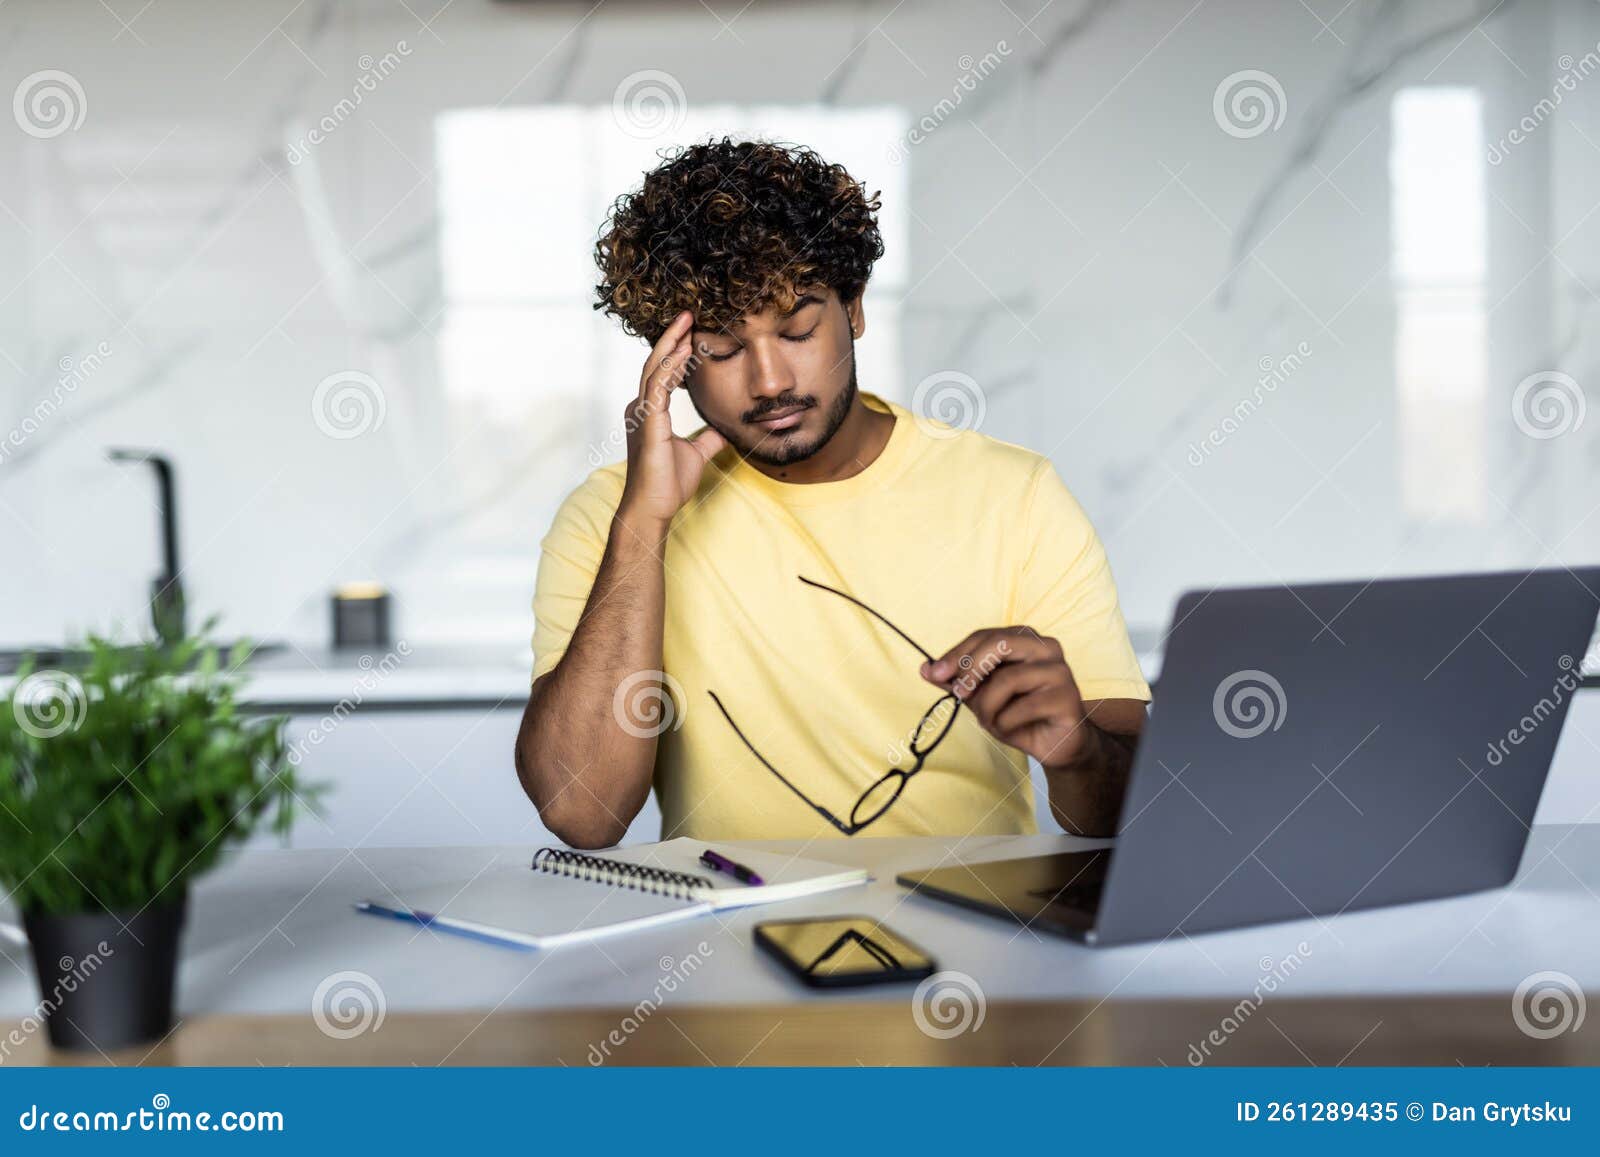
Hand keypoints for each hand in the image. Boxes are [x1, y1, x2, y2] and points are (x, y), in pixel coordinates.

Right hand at [618, 310, 727, 528]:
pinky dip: (670, 368)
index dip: (676, 352)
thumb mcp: (697, 454)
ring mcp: (642, 414)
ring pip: (654, 369)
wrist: (654, 508)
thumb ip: (709, 437)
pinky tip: (683, 352)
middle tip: (688, 315)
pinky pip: (657, 387)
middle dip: (672, 338)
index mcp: (650, 412)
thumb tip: (726, 427)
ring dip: (671, 345)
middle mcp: (641, 408)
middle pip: (656, 364)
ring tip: (686, 323)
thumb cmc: (668, 484)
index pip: (663, 374)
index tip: (692, 334)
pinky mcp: (647, 422)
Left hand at [920, 627, 1090, 768]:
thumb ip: (958, 681)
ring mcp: (1060, 671)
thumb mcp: (982, 697)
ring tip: (988, 721)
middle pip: (1000, 643)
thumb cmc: (1019, 715)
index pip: (985, 636)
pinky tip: (1008, 728)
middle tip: (959, 694)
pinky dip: (1006, 722)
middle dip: (971, 669)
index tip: (934, 673)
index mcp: (1025, 639)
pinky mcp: (1068, 697)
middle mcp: (1046, 647)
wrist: (1055, 745)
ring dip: (988, 705)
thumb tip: (925, 668)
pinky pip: (1023, 707)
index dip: (957, 654)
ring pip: (1008, 679)